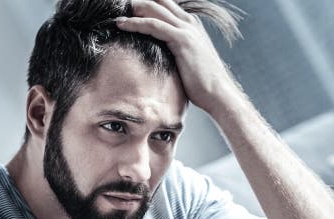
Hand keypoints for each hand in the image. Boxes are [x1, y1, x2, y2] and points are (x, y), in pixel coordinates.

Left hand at [115, 0, 239, 112]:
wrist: (218, 94)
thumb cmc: (202, 84)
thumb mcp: (187, 61)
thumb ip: (174, 51)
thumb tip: (157, 56)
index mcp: (190, 25)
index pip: (165, 5)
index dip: (147, 4)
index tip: (128, 9)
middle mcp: (189, 22)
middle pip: (159, 1)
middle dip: (139, 2)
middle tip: (118, 5)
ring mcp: (186, 29)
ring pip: (154, 8)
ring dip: (133, 8)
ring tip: (115, 12)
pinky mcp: (181, 40)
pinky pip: (153, 24)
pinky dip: (135, 22)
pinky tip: (121, 24)